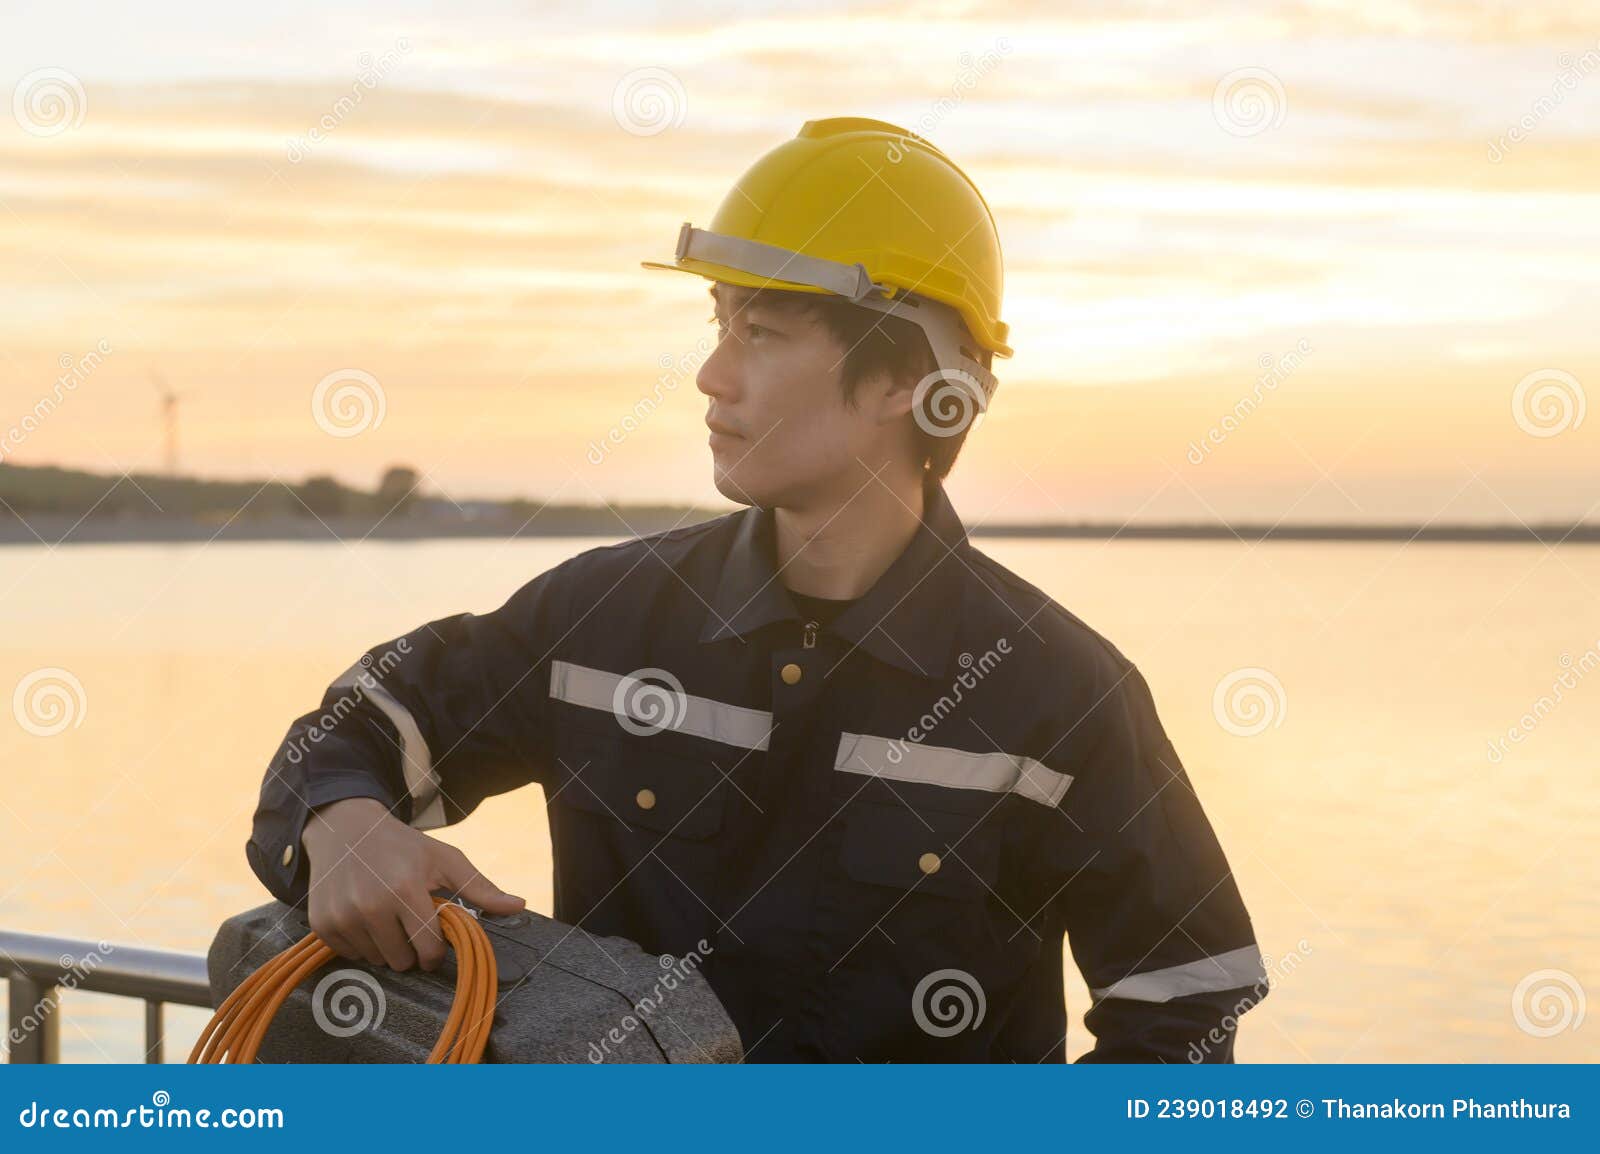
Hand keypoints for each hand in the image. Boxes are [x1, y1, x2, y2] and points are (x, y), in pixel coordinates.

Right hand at [300, 796, 524, 971]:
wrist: (345, 829)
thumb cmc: (404, 846)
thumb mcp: (445, 859)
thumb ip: (481, 888)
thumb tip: (520, 906)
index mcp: (405, 890)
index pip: (429, 948)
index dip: (437, 949)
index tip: (435, 937)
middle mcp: (370, 906)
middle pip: (402, 961)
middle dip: (412, 949)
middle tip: (409, 922)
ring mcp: (342, 916)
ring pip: (376, 961)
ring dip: (386, 946)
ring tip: (387, 915)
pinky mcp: (322, 924)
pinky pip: (350, 955)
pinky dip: (361, 943)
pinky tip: (365, 917)